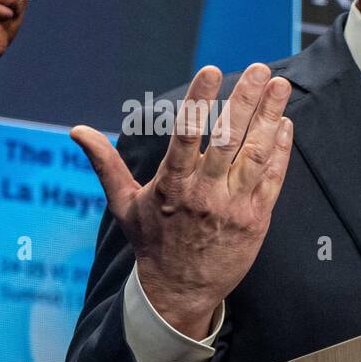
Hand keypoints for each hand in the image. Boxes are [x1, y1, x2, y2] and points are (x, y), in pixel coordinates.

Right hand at [72, 63, 292, 338]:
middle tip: (259, 69)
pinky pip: (272, 178)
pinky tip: (283, 124)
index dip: (200, 101)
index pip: (187, 135)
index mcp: (172, 184)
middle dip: (246, 101)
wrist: (180, 292)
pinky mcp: (256, 219)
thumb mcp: (123, 204)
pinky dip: (280, 150)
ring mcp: (233, 206)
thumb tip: (77, 131)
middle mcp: (205, 193)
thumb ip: (105, 163)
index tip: (212, 71)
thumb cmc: (152, 242)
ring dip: (270, 118)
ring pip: (255, 155)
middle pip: (228, 139)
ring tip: (279, 86)